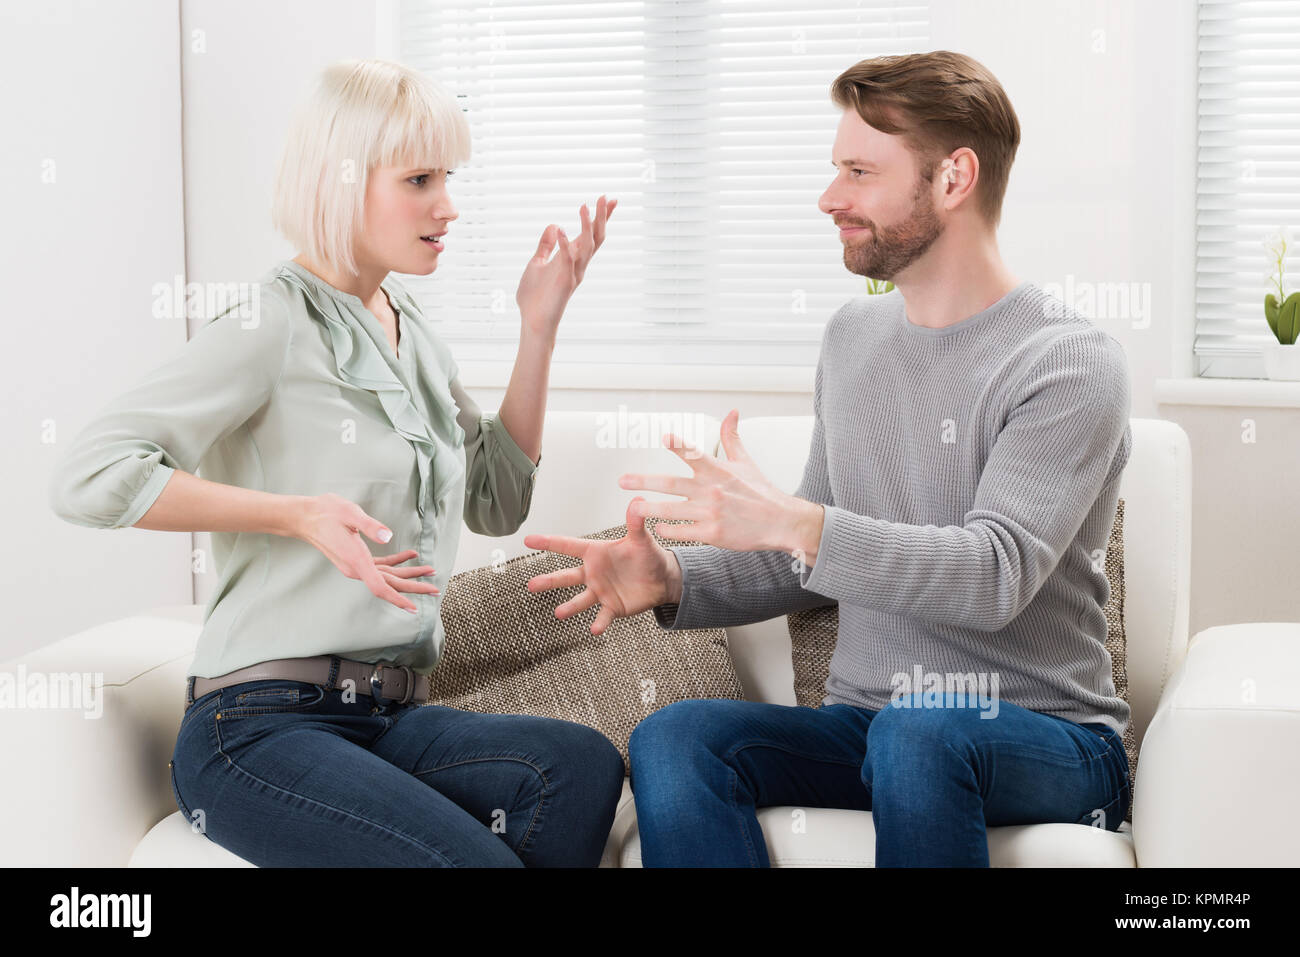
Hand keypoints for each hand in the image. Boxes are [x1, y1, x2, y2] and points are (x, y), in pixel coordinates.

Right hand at [290, 493, 437, 612]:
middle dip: (414, 586)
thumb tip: (388, 536)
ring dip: (409, 573)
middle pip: (389, 583)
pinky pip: (380, 565)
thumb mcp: (349, 513)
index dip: (398, 598)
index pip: (380, 586)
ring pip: (387, 574)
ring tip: (430, 570)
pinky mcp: (356, 558)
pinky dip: (396, 561)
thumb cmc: (326, 513)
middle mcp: (356, 567)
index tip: (413, 608)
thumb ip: (369, 525)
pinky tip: (411, 555)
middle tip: (436, 588)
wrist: (305, 517)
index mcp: (356, 560)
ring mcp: (356, 565)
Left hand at [516, 195, 616, 339]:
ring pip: (587, 247)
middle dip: (601, 218)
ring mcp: (573, 274)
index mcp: (572, 259)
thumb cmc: (534, 297)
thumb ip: (546, 246)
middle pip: (596, 238)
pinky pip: (566, 261)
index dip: (600, 217)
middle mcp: (577, 265)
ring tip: (585, 206)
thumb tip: (554, 225)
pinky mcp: (564, 283)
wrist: (532, 321)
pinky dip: (564, 246)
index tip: (610, 200)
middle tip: (607, 197)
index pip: (590, 234)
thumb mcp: (537, 263)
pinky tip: (561, 230)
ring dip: (586, 227)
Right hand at [523, 497, 680, 635]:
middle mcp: (593, 573)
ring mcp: (601, 591)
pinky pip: (603, 616)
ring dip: (570, 607)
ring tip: (559, 613)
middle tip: (531, 585)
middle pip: (567, 577)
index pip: (568, 546)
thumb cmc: (648, 555)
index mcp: (596, 553)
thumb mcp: (641, 539)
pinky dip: (599, 623)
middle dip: (549, 581)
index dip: (548, 542)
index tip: (528, 540)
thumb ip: (636, 522)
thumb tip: (638, 500)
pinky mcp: (612, 607)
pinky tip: (594, 629)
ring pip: (580, 600)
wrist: (662, 578)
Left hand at [616, 409, 825, 559]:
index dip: (679, 445)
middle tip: (623, 481)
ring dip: (649, 509)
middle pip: (672, 484)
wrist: (780, 522)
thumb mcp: (746, 462)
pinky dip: (668, 529)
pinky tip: (657, 527)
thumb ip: (731, 437)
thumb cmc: (761, 491)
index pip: (695, 454)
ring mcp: (710, 513)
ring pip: (671, 511)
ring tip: (632, 508)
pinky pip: (682, 531)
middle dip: (644, 482)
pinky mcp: (712, 534)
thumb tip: (732, 411)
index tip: (664, 437)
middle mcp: (712, 491)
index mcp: (718, 471)